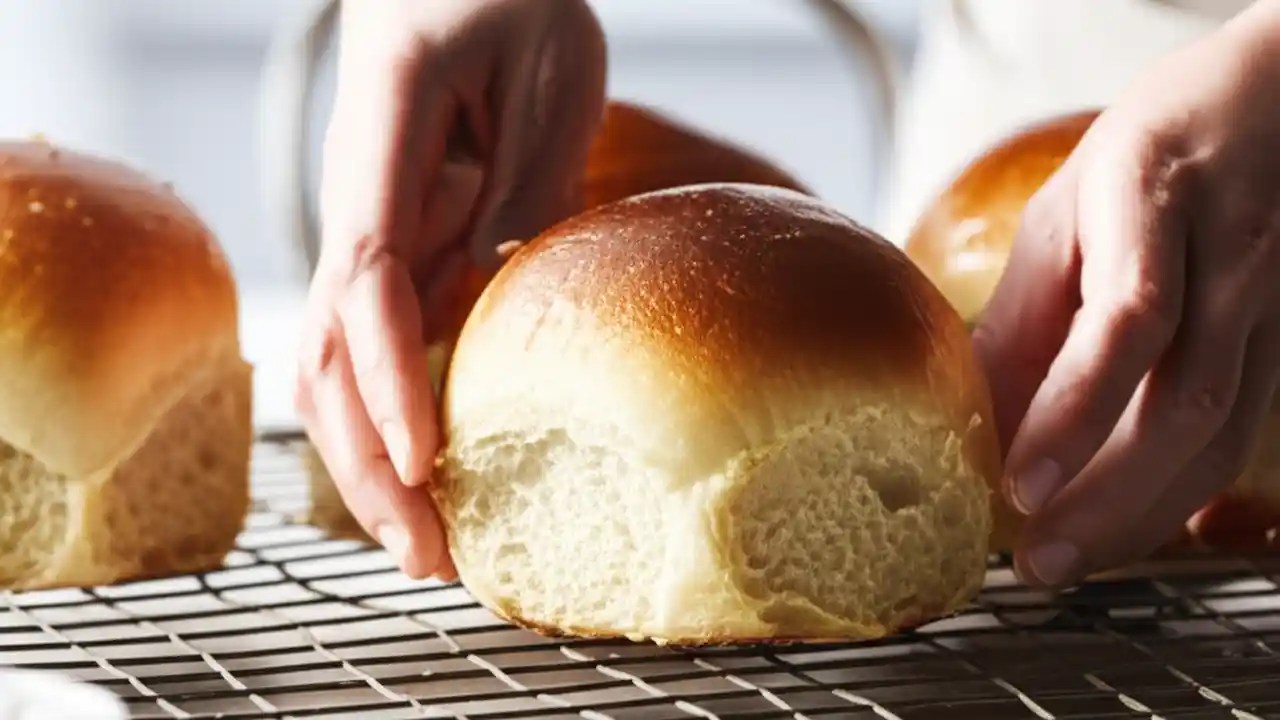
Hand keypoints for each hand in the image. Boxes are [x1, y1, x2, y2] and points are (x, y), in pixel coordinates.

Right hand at [295, 0, 605, 578]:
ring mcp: (369, 237)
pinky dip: (390, 422)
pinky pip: (373, 351)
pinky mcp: (394, 255)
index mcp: (386, 153)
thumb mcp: (549, 73)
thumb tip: (506, 293)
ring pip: (335, 367)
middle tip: (432, 556)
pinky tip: (427, 479)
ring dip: (372, 461)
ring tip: (426, 547)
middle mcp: (359, 209)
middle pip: (331, 355)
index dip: (391, 381)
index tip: (429, 461)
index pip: (371, 285)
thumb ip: (528, 182)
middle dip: (372, 463)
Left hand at [975, 1, 1279, 587]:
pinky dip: (1190, 490)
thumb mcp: (1064, 213)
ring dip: (1145, 511)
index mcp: (1155, 202)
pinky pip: (1250, 432)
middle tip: (1037, 560)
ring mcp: (1275, 300)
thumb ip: (1024, 313)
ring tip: (1071, 559)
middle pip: (1186, 400)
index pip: (1126, 324)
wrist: (1273, 101)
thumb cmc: (1149, 154)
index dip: (1074, 412)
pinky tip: (1143, 529)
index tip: (1019, 485)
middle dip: (1108, 497)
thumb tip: (975, 418)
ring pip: (1227, 431)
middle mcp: (1232, 256)